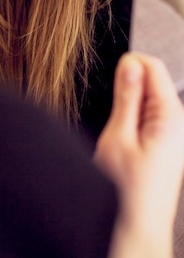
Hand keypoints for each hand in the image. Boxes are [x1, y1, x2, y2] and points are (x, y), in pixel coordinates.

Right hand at [95, 53, 183, 257]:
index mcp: (170, 117)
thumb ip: (126, 97)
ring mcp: (172, 134)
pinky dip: (131, 119)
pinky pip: (147, 116)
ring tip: (119, 131)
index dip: (130, 65)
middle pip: (151, 81)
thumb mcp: (118, 136)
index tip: (115, 77)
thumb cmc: (127, 192)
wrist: (135, 228)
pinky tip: (123, 139)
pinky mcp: (164, 144)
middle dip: (128, 87)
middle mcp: (176, 123)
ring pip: (146, 99)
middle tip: (115, 114)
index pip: (153, 67)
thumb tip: (129, 64)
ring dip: (128, 105)